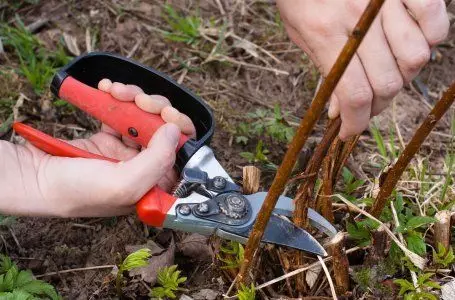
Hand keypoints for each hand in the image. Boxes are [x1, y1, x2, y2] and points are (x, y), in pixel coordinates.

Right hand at [1, 79, 195, 217]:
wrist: (32, 177)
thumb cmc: (75, 191)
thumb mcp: (124, 184)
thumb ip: (157, 160)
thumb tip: (175, 131)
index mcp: (153, 185)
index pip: (181, 156)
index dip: (180, 132)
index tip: (168, 116)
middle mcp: (143, 168)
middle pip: (166, 131)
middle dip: (157, 109)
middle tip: (143, 101)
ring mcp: (126, 151)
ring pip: (145, 116)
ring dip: (136, 98)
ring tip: (118, 91)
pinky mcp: (109, 136)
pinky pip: (123, 111)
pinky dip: (117, 97)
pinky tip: (108, 88)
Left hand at [276, 0, 448, 138]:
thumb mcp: (301, 35)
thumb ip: (325, 71)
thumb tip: (341, 112)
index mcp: (325, 33)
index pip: (353, 94)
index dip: (356, 123)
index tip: (350, 131)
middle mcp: (360, 19)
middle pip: (387, 83)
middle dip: (376, 105)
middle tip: (365, 104)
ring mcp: (386, 1)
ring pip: (416, 58)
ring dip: (403, 77)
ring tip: (387, 73)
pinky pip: (436, 23)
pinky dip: (429, 40)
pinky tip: (408, 44)